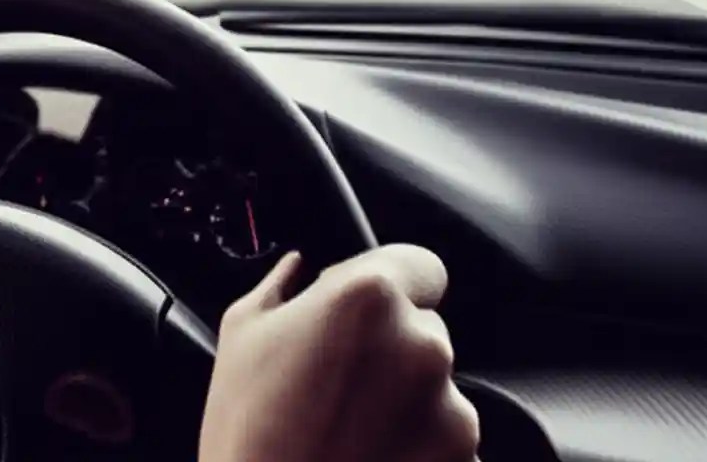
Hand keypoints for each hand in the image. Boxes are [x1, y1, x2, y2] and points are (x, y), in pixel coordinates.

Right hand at [200, 245, 478, 461]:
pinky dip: (418, 449)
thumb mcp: (242, 337)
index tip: (368, 311)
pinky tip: (368, 459)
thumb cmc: (248, 432)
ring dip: (407, 401)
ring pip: (436, 386)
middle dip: (391, 348)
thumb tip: (296, 267)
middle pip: (425, 327)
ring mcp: (450, 407)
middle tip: (339, 383)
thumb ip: (279, 287)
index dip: (393, 284)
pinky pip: (445, 440)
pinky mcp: (463, 459)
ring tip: (349, 432)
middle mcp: (422, 344)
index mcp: (368, 297)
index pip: (420, 264)